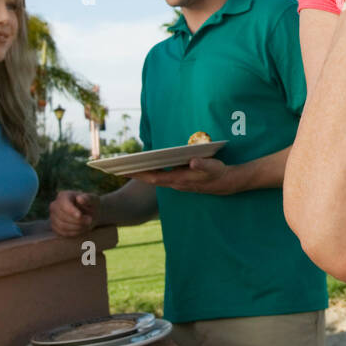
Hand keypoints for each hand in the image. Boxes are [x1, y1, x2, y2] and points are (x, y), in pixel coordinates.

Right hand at [50, 190, 98, 236]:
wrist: (90, 214)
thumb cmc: (91, 204)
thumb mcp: (93, 199)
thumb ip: (87, 198)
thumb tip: (80, 198)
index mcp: (63, 195)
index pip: (63, 204)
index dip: (70, 211)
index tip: (80, 216)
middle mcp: (54, 205)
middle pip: (62, 216)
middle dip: (77, 220)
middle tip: (90, 220)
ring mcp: (53, 217)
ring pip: (62, 226)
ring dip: (77, 227)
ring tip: (87, 224)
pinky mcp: (55, 227)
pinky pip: (62, 233)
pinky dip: (74, 232)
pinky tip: (82, 229)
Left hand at [127, 157, 241, 194]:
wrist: (227, 183)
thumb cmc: (219, 173)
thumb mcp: (213, 167)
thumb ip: (203, 165)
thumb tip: (193, 162)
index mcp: (180, 179)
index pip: (155, 177)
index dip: (140, 174)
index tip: (126, 171)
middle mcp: (176, 183)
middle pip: (151, 179)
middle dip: (135, 174)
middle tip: (117, 169)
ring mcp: (178, 183)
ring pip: (155, 179)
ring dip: (141, 174)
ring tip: (127, 167)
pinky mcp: (180, 181)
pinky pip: (161, 177)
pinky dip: (151, 173)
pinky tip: (145, 167)